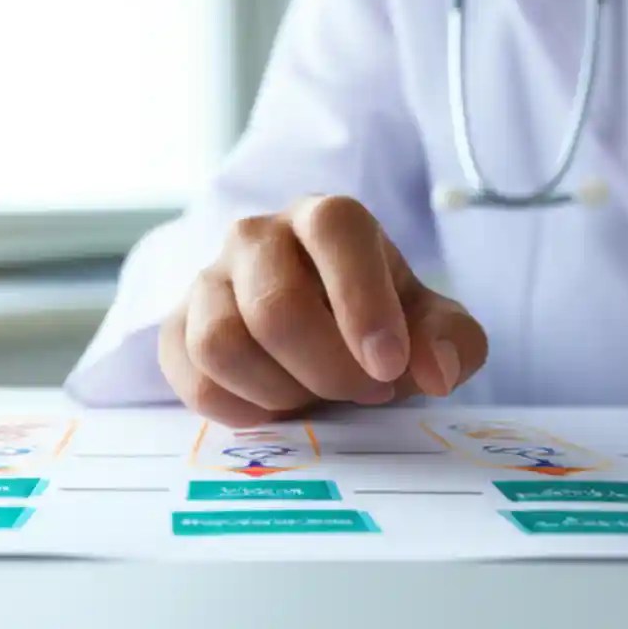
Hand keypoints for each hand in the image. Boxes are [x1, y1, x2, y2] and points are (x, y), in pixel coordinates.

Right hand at [158, 195, 488, 426]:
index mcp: (325, 218)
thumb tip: (434, 369)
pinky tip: (271, 410)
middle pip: (275, 306)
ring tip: (313, 400)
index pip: (334, 231)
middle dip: (326, 369)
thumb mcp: (429, 325)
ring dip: (278, 392)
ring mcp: (207, 280)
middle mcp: (256, 236)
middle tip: (365, 395)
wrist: (311, 334)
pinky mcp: (176, 326)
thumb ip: (451, 340)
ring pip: (220, 343)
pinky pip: (190, 377)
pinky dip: (236, 408)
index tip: (389, 367)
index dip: (362, 301)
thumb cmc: (371, 322)